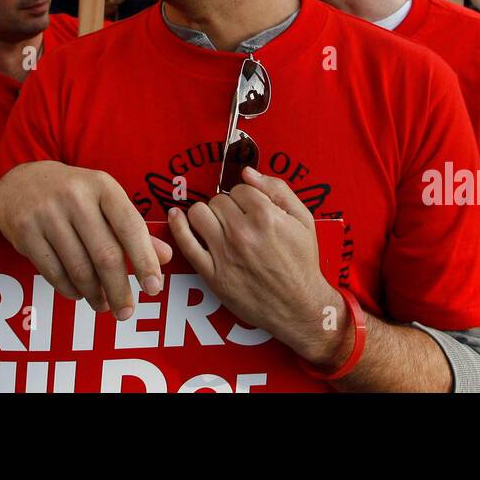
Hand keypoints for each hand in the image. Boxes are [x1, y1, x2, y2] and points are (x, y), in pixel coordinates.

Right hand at [0, 161, 173, 317]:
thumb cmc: (73, 194)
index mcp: (102, 185)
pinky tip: (79, 294)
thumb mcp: (104, 200)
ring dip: (95, 294)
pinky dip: (70, 290)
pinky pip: (53, 272)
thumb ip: (133, 228)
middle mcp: (75, 196)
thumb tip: (165, 257)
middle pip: (105, 254)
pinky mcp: (25, 231)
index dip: (144, 260)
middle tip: (127, 313)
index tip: (154, 288)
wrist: (19, 183)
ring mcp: (47, 213)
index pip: (130, 226)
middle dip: (120, 290)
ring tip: (103, 305)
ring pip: (79, 268)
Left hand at [167, 166, 345, 367]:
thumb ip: (278, 189)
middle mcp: (242, 233)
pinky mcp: (212, 274)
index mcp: (266, 216)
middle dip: (227, 206)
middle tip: (238, 220)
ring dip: (206, 215)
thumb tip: (248, 172)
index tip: (250, 208)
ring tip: (218, 224)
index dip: (245, 197)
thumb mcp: (303, 219)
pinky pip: (186, 244)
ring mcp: (224, 254)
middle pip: (218, 200)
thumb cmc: (302, 263)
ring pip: (198, 214)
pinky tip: (176, 216)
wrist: (299, 307)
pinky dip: (178, 226)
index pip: (239, 188)